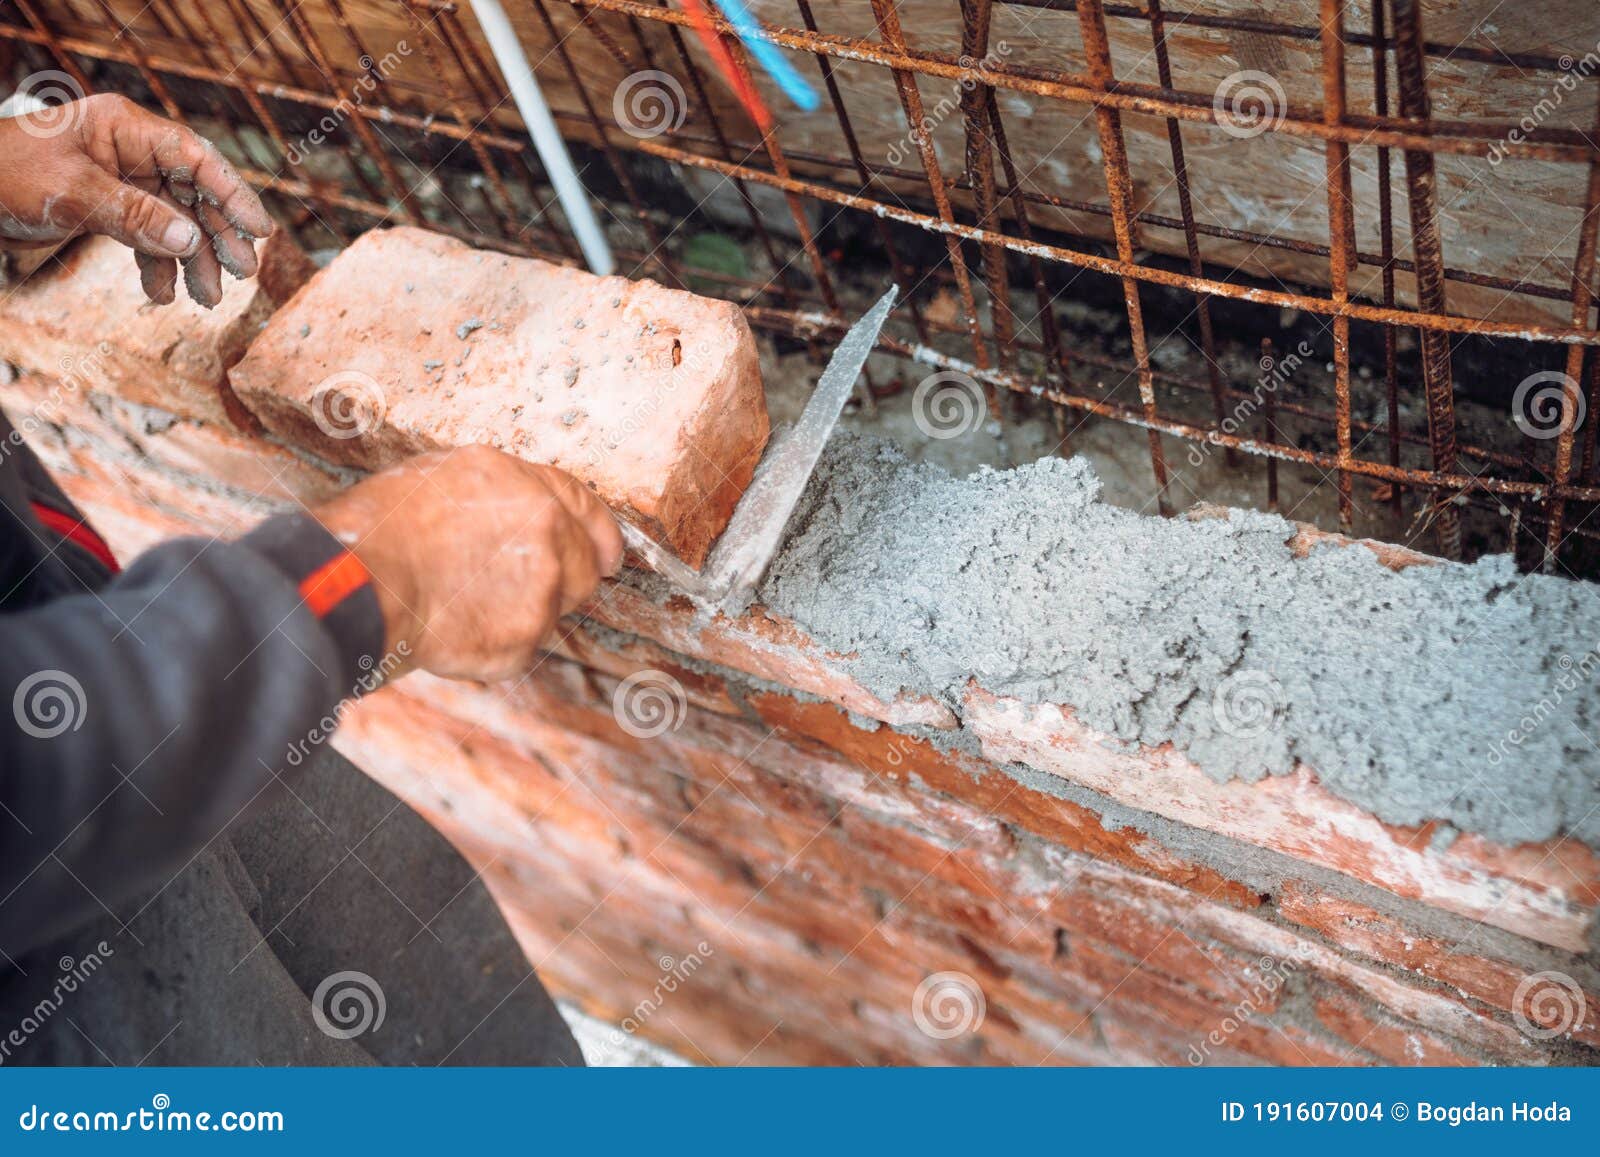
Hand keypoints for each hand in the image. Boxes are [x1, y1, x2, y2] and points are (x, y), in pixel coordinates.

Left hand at [0, 93, 274, 307]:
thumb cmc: (7, 175)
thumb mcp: (73, 193)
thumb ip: (135, 216)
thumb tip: (190, 239)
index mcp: (124, 128)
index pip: (193, 157)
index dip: (231, 193)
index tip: (259, 230)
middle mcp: (129, 151)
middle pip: (191, 193)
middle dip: (216, 236)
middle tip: (243, 272)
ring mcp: (120, 181)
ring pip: (173, 221)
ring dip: (192, 260)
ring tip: (208, 298)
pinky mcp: (108, 209)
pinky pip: (147, 237)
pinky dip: (157, 266)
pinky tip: (163, 293)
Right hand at [311, 447, 624, 682]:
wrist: (356, 583)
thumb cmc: (376, 530)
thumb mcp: (440, 479)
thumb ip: (497, 495)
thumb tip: (520, 513)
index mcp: (523, 485)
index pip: (584, 505)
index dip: (599, 532)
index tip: (608, 553)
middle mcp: (546, 529)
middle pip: (584, 566)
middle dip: (561, 582)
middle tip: (514, 593)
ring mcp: (541, 587)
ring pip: (553, 610)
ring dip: (522, 614)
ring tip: (464, 605)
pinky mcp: (524, 638)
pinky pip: (520, 647)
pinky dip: (493, 646)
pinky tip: (453, 628)